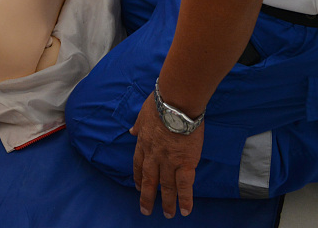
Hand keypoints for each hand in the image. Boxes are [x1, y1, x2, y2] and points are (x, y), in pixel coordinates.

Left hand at [131, 96, 201, 218]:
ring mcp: (169, 161)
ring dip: (166, 202)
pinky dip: (185, 199)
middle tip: (146, 210)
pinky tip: (185, 210)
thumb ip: (138, 124)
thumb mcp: (143, 112)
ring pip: (166, 186)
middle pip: (149, 180)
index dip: (138, 177)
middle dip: (147, 197)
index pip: (138, 164)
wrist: (176, 104)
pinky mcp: (185, 163)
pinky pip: (184, 185)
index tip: (138, 187)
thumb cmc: (161, 103)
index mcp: (143, 143)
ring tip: (168, 214)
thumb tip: (131, 130)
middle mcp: (154, 155)